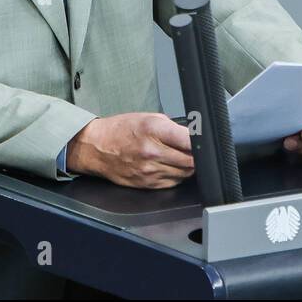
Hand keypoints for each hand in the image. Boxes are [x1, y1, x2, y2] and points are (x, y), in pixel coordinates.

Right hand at [66, 113, 194, 188]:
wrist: (96, 147)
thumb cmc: (121, 130)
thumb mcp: (149, 118)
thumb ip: (173, 127)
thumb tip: (193, 137)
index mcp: (154, 130)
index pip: (190, 141)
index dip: (201, 143)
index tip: (204, 143)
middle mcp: (152, 152)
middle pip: (191, 161)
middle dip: (197, 157)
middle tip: (195, 151)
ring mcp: (149, 171)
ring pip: (184, 174)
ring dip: (188, 167)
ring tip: (180, 157)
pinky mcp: (146, 184)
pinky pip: (172, 183)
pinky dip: (176, 176)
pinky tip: (170, 167)